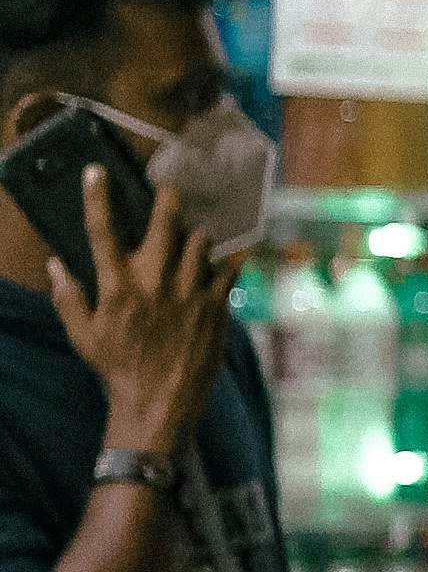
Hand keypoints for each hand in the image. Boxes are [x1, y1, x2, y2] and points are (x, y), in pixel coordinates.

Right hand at [38, 164, 230, 458]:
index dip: (97, 198)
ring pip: (199, 241)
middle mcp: (155, 281)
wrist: (158, 399)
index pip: (102, 231)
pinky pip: (228, 269)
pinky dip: (227, 260)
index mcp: (117, 285)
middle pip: (165, 223)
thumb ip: (68, 297)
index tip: (96, 172)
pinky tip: (226, 259)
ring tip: (191, 238)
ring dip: (195, 235)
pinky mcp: (216, 305)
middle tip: (170, 191)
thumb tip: (55, 265)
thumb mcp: (83, 334)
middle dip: (168, 200)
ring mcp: (189, 291)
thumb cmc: (116, 366)